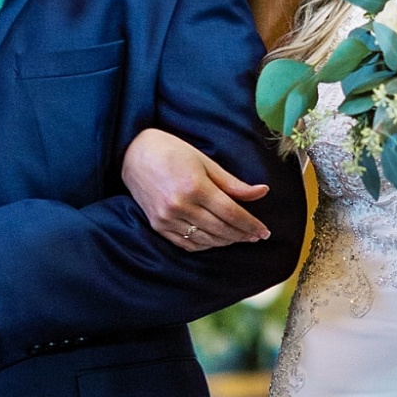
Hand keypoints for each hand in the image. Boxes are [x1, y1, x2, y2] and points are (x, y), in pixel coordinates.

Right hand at [122, 129, 271, 251]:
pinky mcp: (157, 226)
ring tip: (239, 237)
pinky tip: (216, 240)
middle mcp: (180, 205)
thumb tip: (262, 192)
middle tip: (255, 236)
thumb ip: (233, 183)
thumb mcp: (206, 162)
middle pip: (221, 229)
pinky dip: (204, 245)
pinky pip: (186, 244)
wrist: (133, 153)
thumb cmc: (172, 151)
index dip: (250, 224)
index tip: (264, 232)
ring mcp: (167, 218)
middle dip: (242, 235)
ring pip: (205, 240)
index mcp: (195, 186)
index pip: (231, 213)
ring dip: (226, 241)